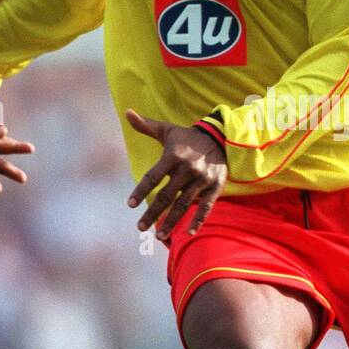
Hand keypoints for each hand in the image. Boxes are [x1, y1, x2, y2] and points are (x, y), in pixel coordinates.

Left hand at [125, 110, 226, 238]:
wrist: (221, 137)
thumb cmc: (187, 137)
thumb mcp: (167, 130)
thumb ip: (146, 125)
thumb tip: (127, 112)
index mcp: (173, 156)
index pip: (153, 177)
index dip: (141, 192)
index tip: (130, 205)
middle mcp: (187, 169)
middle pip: (166, 196)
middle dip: (152, 213)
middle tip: (140, 227)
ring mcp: (202, 180)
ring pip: (184, 205)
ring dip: (171, 221)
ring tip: (158, 235)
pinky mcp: (215, 187)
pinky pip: (205, 207)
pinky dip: (198, 220)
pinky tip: (187, 233)